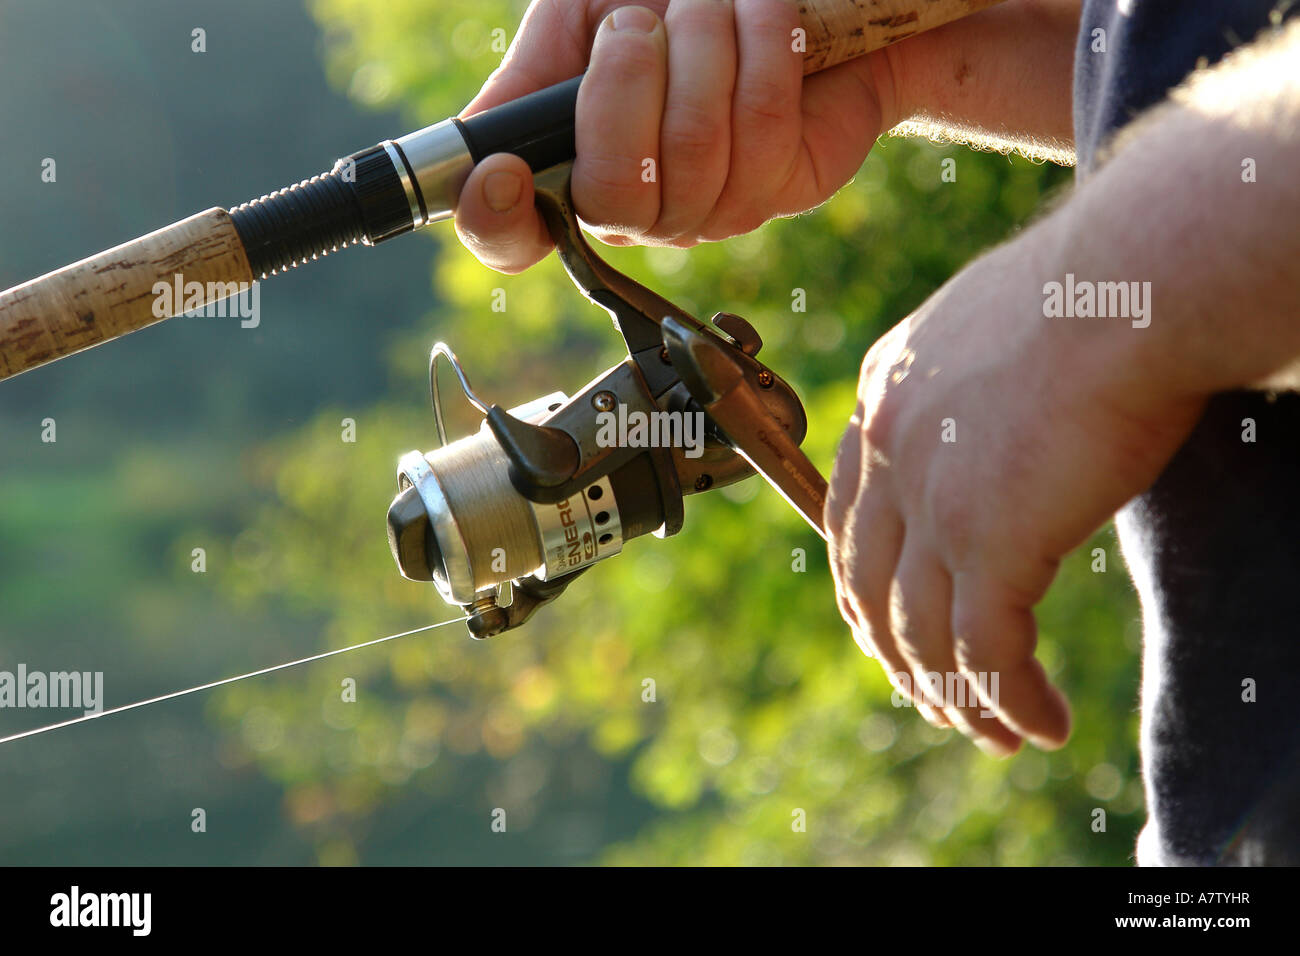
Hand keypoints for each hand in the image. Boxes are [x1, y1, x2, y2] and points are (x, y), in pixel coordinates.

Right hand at [453, 0, 892, 272]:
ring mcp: (714, 209)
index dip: (498, 224)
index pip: (514, 239)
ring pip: (694, 152)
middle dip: (627, 83)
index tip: (502, 171)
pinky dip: (760, 43)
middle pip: (615, 195)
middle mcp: (639, 208)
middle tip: (640, 20)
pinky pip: (762, 128)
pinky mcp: (789, 184)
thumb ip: (530, 80)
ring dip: (700, 44)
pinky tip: (757, 10)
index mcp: (573, 170)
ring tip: (706, 1)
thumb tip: (473, 143)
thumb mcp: (577, 19)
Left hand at [825, 235, 1206, 755]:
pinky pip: (986, 653)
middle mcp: (889, 452)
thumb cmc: (1094, 292)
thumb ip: (964, 392)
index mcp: (883, 397)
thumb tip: (984, 429)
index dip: (865, 592)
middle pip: (871, 587)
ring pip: (922, 634)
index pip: (845, 521)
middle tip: (938, 702)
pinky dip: (1011, 701)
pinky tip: (1043, 723)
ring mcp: (931, 500)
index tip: (890, 635)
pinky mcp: (990, 542)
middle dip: (901, 659)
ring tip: (997, 736)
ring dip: (959, 700)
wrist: (1135, 282)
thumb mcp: (991, 333)